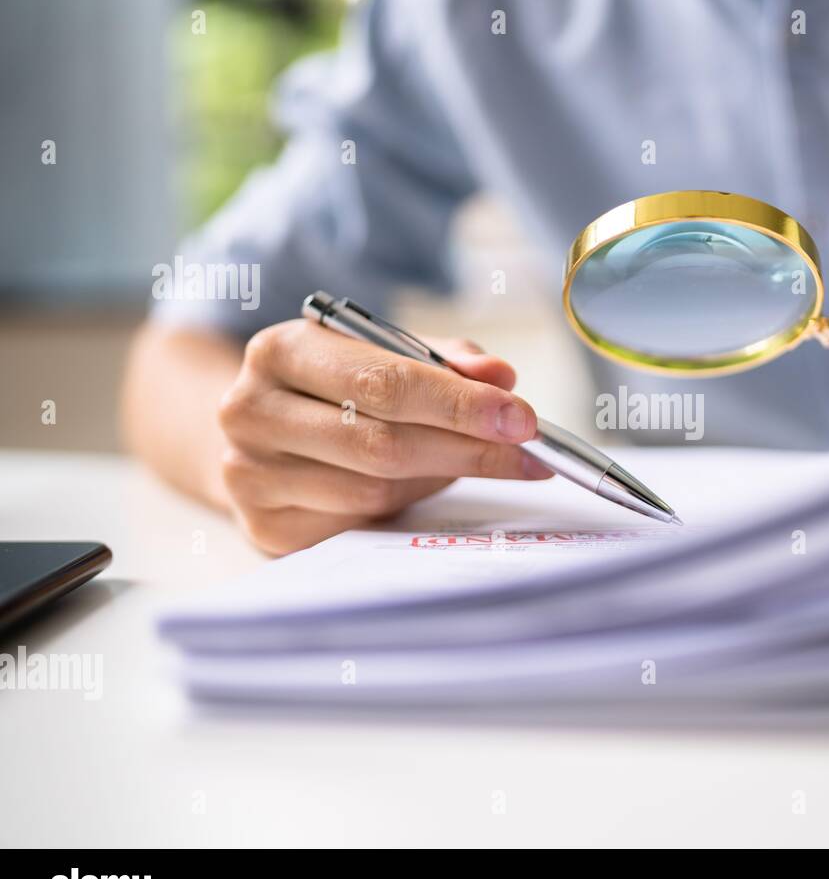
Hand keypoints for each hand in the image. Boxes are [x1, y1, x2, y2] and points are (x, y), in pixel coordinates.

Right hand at [216, 319, 551, 553]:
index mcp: (280, 351)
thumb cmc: (334, 387)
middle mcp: (252, 411)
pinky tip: (425, 488)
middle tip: (529, 455)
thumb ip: (444, 361)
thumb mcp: (381, 353)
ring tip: (476, 462)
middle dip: (467, 449)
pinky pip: (357, 526)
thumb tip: (500, 379)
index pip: (384, 382)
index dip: (460, 404)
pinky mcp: (266, 527)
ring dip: (440, 478)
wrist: (258, 430)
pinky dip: (404, 509)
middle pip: (381, 443)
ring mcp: (251, 476)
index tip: (521, 419)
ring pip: (374, 490)